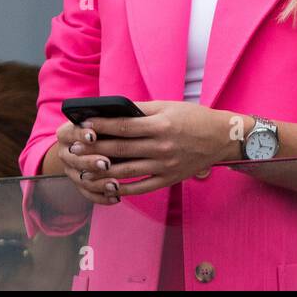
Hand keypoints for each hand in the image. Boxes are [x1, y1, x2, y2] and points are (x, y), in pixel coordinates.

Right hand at [51, 118, 123, 205]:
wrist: (93, 144)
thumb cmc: (105, 127)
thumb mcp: (104, 120)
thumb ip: (109, 119)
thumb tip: (126, 116)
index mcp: (67, 132)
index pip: (70, 132)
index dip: (81, 135)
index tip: (93, 136)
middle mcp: (66, 152)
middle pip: (75, 159)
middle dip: (91, 162)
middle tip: (106, 163)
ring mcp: (71, 171)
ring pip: (82, 180)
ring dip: (99, 183)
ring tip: (115, 185)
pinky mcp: (80, 185)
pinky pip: (89, 194)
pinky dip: (102, 197)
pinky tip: (116, 197)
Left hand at [74, 101, 244, 196]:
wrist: (222, 138)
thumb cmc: (193, 118)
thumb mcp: (168, 106)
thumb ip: (141, 110)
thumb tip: (113, 111)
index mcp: (161, 125)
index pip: (123, 126)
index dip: (101, 127)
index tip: (83, 125)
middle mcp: (162, 147)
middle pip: (120, 150)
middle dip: (94, 149)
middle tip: (74, 149)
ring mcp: (165, 166)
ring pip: (126, 172)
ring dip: (102, 172)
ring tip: (84, 170)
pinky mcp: (169, 179)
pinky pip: (141, 188)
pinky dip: (123, 189)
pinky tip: (108, 186)